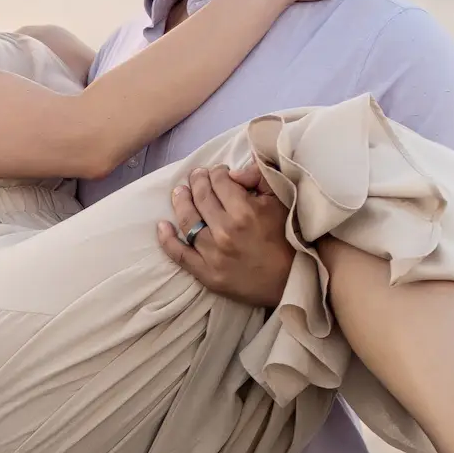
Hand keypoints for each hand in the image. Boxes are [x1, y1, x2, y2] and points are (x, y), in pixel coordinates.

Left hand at [157, 163, 294, 304]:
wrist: (291, 281)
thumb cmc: (288, 239)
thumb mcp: (281, 202)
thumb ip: (260, 179)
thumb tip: (234, 171)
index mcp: (244, 211)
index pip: (220, 181)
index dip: (218, 172)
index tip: (219, 173)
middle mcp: (225, 231)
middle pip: (201, 197)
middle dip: (197, 181)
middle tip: (196, 176)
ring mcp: (213, 254)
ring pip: (188, 221)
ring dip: (181, 202)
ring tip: (179, 192)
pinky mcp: (207, 274)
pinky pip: (180, 254)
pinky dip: (167, 239)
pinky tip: (162, 226)